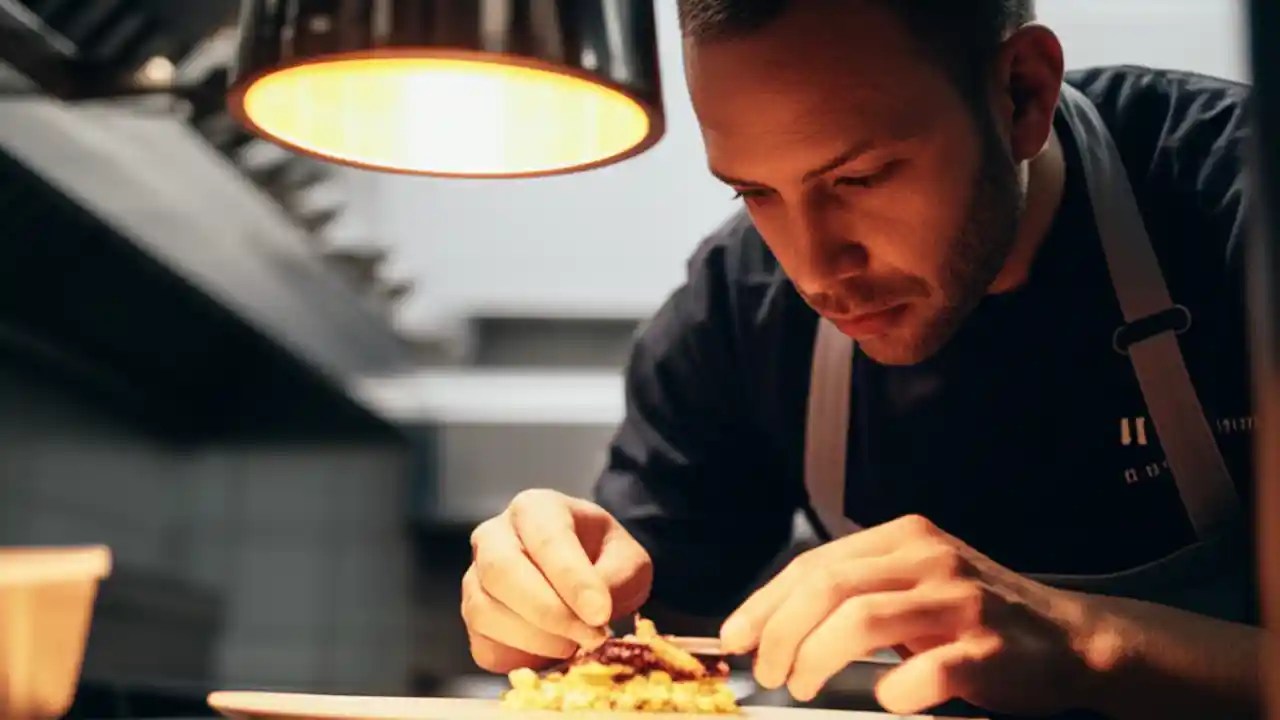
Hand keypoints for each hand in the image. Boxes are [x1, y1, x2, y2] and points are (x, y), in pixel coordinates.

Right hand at [462, 489, 653, 672]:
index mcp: (535, 508)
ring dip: (536, 639)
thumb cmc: (603, 558)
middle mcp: (494, 536)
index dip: (572, 579)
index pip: (546, 538)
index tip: (600, 614)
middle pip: (500, 571)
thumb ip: (616, 577)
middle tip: (590, 636)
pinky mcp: (472, 619)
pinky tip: (551, 651)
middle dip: (548, 612)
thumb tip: (592, 612)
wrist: (584, 575)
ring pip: (485, 611)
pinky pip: (483, 645)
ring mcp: (475, 577)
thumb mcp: (627, 559)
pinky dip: (519, 658)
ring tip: (575, 643)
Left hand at [720, 514, 1104, 715]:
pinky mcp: (988, 649)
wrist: (1070, 638)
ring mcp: (961, 601)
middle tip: (768, 671)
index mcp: (904, 537)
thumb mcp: (915, 583)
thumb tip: (773, 626)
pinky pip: (926, 669)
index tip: (735, 637)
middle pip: (829, 586)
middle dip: (782, 633)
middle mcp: (929, 558)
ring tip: (802, 686)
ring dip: (817, 657)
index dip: (766, 602)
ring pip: (862, 619)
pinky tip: (886, 698)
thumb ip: (855, 591)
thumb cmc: (974, 616)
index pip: (814, 563)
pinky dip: (895, 688)